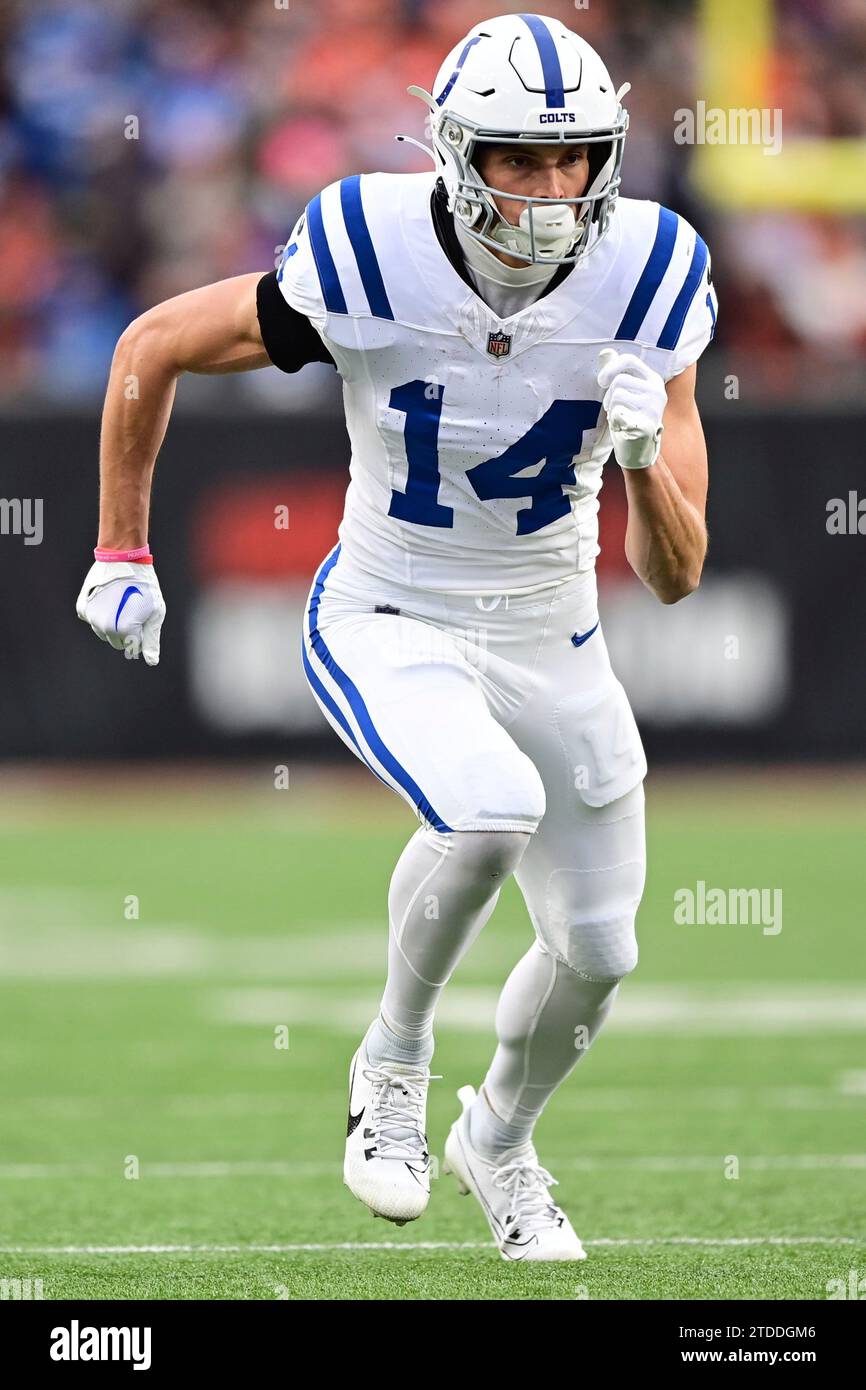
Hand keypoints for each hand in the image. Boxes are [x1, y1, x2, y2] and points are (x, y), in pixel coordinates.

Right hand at [75, 560, 165, 665]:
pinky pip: (92, 619)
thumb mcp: (156, 613)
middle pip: (117, 642)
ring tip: (121, 602)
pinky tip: (109, 598)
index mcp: (124, 631)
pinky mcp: (83, 607)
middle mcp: (104, 627)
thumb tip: (151, 662)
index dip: (141, 632)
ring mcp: (91, 618)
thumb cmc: (145, 585)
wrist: (123, 558)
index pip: (133, 647)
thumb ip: (152, 640)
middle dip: (126, 631)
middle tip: (133, 608)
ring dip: (112, 623)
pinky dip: (99, 612)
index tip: (144, 615)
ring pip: (103, 632)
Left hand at [597, 348, 666, 469]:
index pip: (629, 360)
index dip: (610, 368)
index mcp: (652, 379)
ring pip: (617, 395)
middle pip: (619, 380)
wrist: (638, 449)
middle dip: (608, 396)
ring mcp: (653, 408)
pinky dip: (614, 421)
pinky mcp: (646, 424)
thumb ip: (617, 372)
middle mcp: (657, 391)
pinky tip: (621, 427)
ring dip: (610, 408)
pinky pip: (618, 413)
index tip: (601, 381)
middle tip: (612, 408)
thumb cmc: (628, 417)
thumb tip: (606, 352)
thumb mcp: (625, 392)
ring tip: (618, 417)